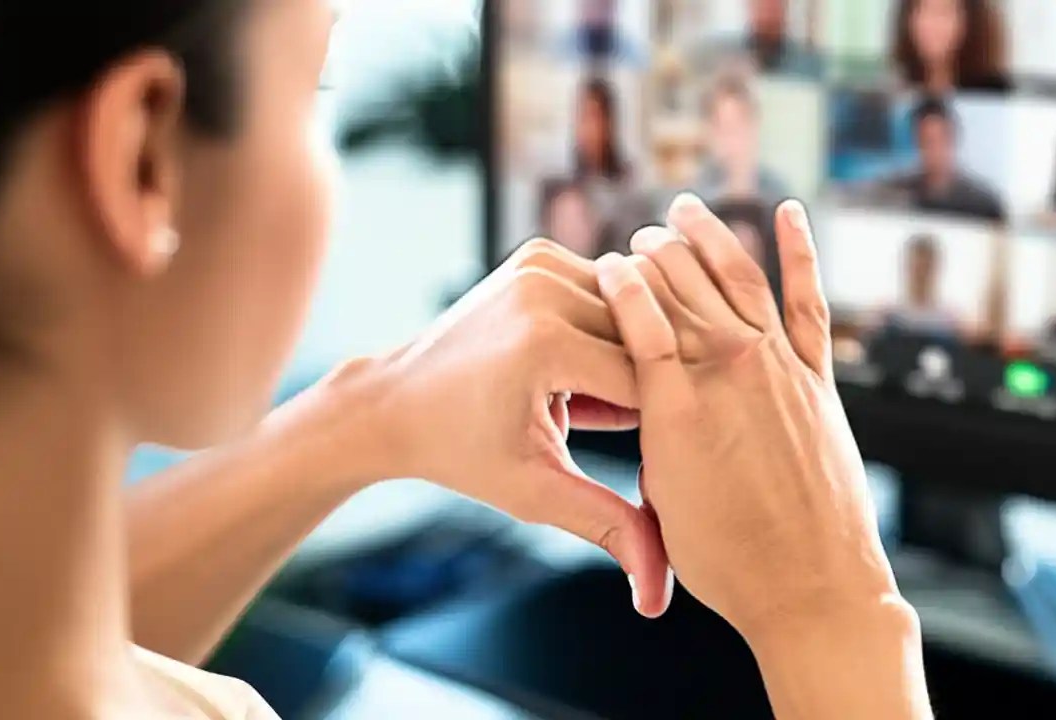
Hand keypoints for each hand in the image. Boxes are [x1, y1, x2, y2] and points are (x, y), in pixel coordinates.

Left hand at [295, 239, 671, 616]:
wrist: (394, 402)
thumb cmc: (461, 454)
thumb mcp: (535, 492)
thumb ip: (607, 526)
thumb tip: (661, 594)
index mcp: (545, 342)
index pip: (648, 380)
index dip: (657, 423)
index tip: (653, 454)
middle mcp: (544, 286)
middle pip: (644, 339)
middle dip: (644, 386)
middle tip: (621, 429)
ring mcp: (539, 261)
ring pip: (633, 312)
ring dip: (628, 355)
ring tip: (589, 403)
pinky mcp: (537, 252)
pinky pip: (607, 291)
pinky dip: (608, 330)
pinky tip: (580, 371)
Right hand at [596, 194, 899, 639]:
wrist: (812, 588)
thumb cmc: (728, 558)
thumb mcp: (662, 498)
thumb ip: (653, 435)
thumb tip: (644, 403)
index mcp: (676, 402)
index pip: (639, 313)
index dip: (620, 280)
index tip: (608, 262)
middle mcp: (728, 369)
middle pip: (682, 286)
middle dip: (655, 253)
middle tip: (639, 236)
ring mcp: (779, 368)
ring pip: (738, 278)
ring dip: (709, 237)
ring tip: (685, 209)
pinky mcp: (818, 378)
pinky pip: (809, 302)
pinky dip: (802, 254)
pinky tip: (790, 214)